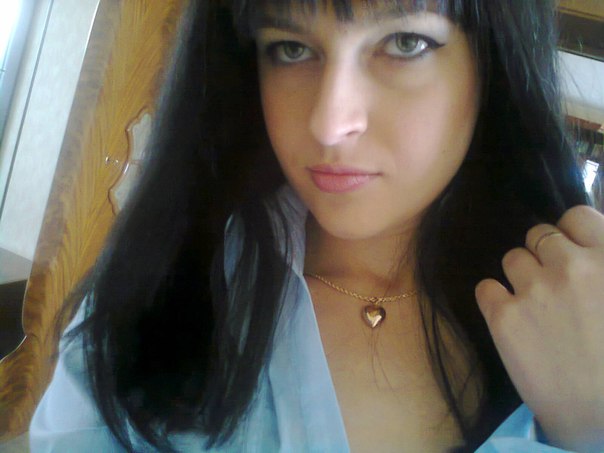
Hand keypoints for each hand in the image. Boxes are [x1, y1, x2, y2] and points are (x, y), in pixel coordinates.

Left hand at [475, 205, 603, 451]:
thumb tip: (582, 247)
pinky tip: (510, 317)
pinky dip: (495, 300)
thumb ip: (600, 263)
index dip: (568, 232)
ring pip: (512, 259)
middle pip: (539, 236)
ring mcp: (535, 289)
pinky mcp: (504, 316)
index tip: (569, 250)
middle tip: (552, 284)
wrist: (601, 414)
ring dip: (520, 276)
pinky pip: (486, 288)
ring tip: (534, 305)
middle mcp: (571, 265)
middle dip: (543, 256)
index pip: (576, 216)